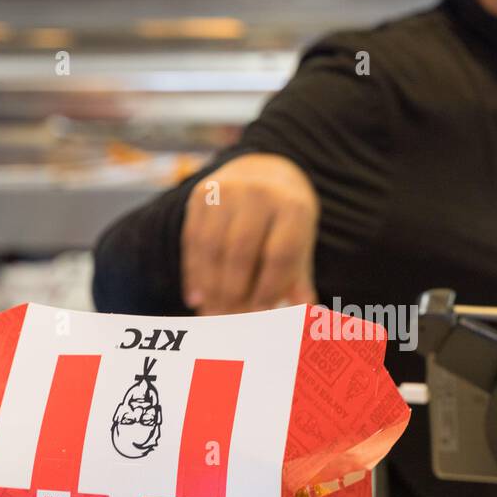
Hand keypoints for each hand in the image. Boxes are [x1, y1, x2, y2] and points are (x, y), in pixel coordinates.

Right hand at [181, 153, 318, 314]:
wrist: (263, 176)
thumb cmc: (285, 225)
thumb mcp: (299, 245)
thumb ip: (298, 280)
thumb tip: (304, 314)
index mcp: (294, 208)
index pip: (278, 255)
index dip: (267, 289)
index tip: (258, 315)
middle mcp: (260, 193)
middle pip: (240, 252)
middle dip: (233, 293)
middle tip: (228, 320)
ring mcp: (228, 190)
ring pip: (212, 247)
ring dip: (210, 286)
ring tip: (211, 314)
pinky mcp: (202, 193)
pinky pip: (192, 239)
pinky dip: (193, 273)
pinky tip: (196, 297)